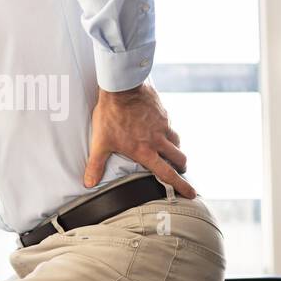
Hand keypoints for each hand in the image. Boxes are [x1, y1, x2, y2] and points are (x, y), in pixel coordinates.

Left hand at [84, 81, 195, 198]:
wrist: (121, 88)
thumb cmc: (110, 115)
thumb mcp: (100, 142)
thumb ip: (96, 164)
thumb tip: (88, 182)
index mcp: (145, 151)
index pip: (167, 173)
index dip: (180, 186)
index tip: (191, 193)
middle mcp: (158, 140)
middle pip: (179, 159)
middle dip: (181, 167)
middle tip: (180, 170)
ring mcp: (162, 125)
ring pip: (177, 141)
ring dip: (177, 149)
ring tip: (172, 151)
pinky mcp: (163, 112)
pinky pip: (170, 125)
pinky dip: (169, 131)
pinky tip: (161, 129)